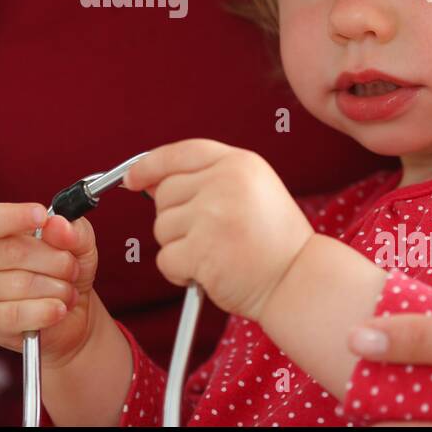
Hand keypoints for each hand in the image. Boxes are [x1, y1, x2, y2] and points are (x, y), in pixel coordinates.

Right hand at [0, 202, 102, 368]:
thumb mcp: (78, 243)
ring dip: (57, 287)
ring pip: (20, 284)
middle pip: (13, 251)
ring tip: (67, 290)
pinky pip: (17, 315)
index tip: (43, 217)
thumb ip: (72, 229)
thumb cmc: (64, 270)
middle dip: (55, 260)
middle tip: (72, 267)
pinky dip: (46, 311)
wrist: (70, 313)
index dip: (14, 216)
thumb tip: (57, 225)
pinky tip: (60, 309)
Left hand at [124, 139, 313, 321]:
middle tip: (207, 235)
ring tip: (214, 253)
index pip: (180, 153)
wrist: (298, 279)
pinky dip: (179, 272)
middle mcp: (225, 182)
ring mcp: (213, 215)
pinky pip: (165, 258)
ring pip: (161, 228)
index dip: (150, 165)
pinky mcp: (203, 250)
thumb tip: (147, 179)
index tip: (133, 179)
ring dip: (178, 247)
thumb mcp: (250, 191)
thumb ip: (205, 177)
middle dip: (175, 218)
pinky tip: (207, 273)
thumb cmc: (273, 240)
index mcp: (239, 163)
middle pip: (164, 193)